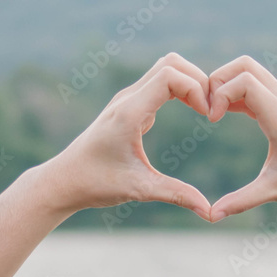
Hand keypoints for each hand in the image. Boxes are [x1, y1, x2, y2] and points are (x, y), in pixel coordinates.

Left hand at [38, 54, 211, 221]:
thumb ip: (176, 195)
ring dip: (189, 83)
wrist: (64, 181)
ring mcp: (127, 100)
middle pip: (171, 63)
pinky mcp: (129, 106)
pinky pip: (159, 83)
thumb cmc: (96, 184)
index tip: (208, 117)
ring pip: (165, 69)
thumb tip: (209, 212)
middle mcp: (128, 99)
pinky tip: (191, 111)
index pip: (170, 76)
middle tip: (212, 111)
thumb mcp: (139, 190)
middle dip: (198, 81)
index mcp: (129, 112)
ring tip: (204, 110)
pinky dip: (179, 90)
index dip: (196, 89)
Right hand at [208, 56, 276, 221]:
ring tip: (214, 114)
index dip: (219, 94)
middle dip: (217, 81)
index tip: (211, 121)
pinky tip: (226, 115)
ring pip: (250, 71)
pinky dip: (236, 92)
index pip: (243, 81)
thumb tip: (211, 216)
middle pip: (244, 65)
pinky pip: (257, 86)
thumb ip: (242, 201)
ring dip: (226, 85)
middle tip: (207, 111)